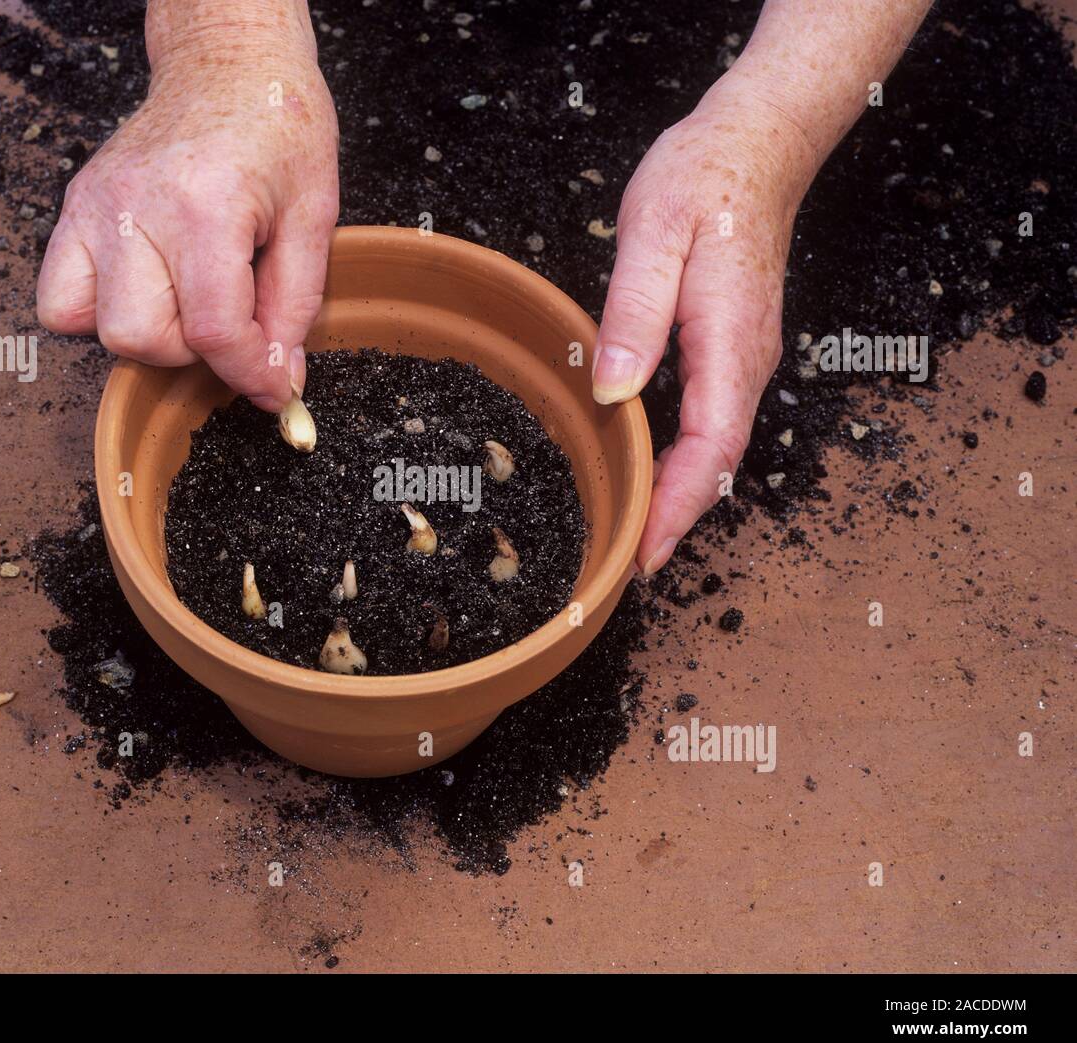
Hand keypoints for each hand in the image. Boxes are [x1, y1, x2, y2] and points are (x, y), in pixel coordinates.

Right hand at [36, 34, 338, 411]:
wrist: (226, 62)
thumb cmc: (276, 125)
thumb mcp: (313, 216)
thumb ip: (296, 306)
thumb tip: (278, 377)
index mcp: (205, 206)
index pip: (213, 329)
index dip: (250, 373)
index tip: (274, 387)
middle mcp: (137, 206)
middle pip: (141, 337)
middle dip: (192, 352)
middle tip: (229, 321)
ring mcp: (95, 206)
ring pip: (93, 325)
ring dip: (147, 334)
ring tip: (185, 301)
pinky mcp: (74, 207)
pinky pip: (60, 297)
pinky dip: (97, 311)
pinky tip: (144, 288)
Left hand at [593, 79, 814, 573]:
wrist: (757, 145)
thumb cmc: (704, 181)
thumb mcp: (653, 236)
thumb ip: (634, 315)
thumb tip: (613, 391)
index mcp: (730, 342)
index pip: (710, 446)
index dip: (677, 507)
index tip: (645, 555)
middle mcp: (747, 362)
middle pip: (718, 462)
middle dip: (676, 519)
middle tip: (625, 568)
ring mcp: (745, 359)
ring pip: (716, 448)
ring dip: (679, 497)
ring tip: (633, 539)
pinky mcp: (732, 351)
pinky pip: (712, 423)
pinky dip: (684, 462)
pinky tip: (651, 478)